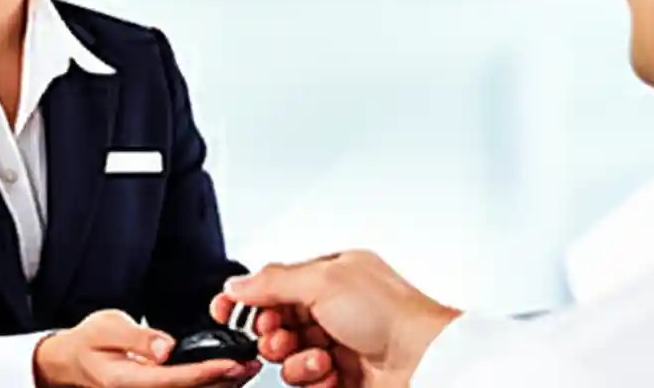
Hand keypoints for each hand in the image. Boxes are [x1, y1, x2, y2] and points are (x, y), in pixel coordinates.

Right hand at [33, 309, 261, 387]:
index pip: (173, 380)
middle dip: (224, 381)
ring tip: (248, 367)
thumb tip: (166, 348)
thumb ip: (137, 338)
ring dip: (222, 384)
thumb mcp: (106, 328)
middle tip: (251, 363)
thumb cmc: (89, 342)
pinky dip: (211, 383)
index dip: (205, 372)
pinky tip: (229, 373)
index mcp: (128, 380)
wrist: (73, 361)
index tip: (231, 363)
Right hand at [210, 251, 460, 387]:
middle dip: (273, 332)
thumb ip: (274, 280)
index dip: (250, 298)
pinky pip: (306, 381)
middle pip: (277, 322)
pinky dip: (313, 379)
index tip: (228, 311)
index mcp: (332, 275)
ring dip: (296, 360)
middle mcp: (334, 307)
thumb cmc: (392, 314)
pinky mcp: (341, 376)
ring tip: (316, 358)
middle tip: (281, 335)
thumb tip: (237, 282)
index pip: (276, 283)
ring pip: (288, 356)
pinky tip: (330, 374)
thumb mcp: (324, 280)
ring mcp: (338, 343)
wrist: (425, 363)